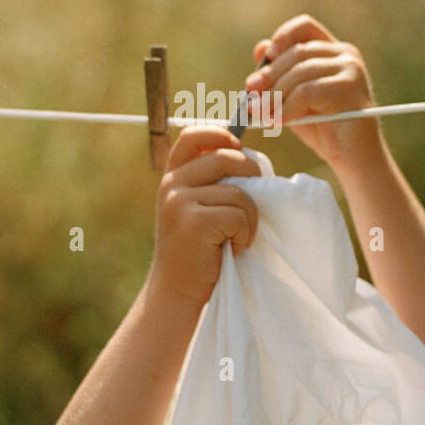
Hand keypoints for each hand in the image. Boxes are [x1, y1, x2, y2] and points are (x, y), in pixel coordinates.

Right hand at [146, 125, 261, 314]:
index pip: (193, 136)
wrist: (176, 291)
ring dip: (250, 217)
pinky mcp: (194, 222)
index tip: (239, 148)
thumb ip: (211, 183)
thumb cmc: (196, 250)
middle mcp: (172, 184)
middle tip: (253, 205)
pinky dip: (246, 233)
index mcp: (173, 176)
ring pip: (239, 191)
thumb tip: (252, 160)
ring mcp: (180, 202)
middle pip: (227, 158)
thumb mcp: (195, 208)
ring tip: (238, 236)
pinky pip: (239, 214)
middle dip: (252, 176)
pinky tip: (234, 247)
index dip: (220, 134)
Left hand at [244, 13, 382, 173]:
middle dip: (269, 75)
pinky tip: (276, 120)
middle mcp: (345, 55)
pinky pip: (308, 91)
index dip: (283, 36)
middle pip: (297, 52)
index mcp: (332, 51)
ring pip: (300, 73)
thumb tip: (260, 48)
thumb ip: (280, 76)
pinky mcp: (350, 88)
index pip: (305, 26)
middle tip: (250, 95)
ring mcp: (350, 69)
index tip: (265, 56)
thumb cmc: (324, 128)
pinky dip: (286, 107)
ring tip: (259, 113)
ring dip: (274, 95)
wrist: (353, 158)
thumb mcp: (294, 98)